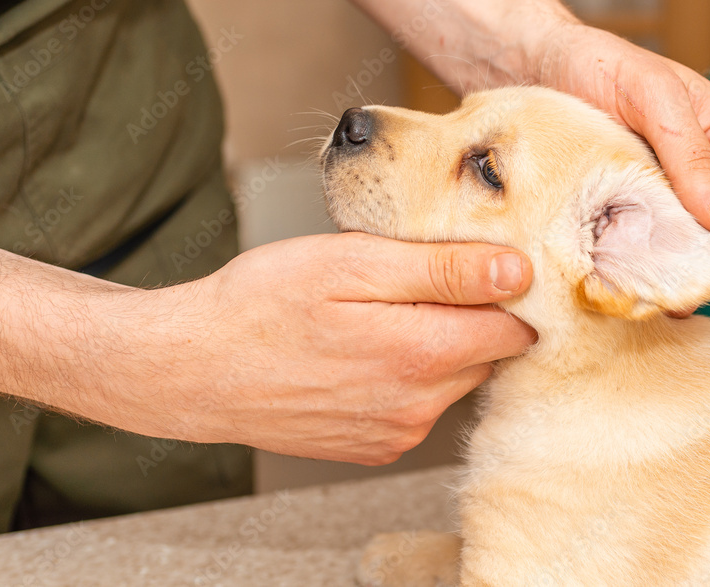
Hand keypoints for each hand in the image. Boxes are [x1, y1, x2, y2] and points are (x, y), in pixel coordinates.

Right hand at [152, 233, 535, 464]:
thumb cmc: (261, 305)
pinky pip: (418, 406)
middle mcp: (418, 407)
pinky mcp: (374, 446)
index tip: (473, 263)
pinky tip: (361, 350)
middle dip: (468, 316)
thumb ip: (442, 270)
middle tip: (411, 282)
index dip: (503, 290)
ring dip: (435, 345)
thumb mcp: (352, 264)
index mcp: (422, 355)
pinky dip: (406, 376)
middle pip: (488, 355)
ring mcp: (396, 433)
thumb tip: (517, 273)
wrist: (193, 369)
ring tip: (377, 315)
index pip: (515, 328)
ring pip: (454, 380)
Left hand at [535, 22, 709, 262]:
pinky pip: (648, 253)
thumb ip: (690, 151)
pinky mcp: (630, 214)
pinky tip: (616, 273)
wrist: (538, 66)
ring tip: (639, 277)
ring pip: (692, 254)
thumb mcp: (652, 95)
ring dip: (673, 271)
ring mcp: (670, 199)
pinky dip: (639, 267)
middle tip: (671, 278)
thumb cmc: (600, 64)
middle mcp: (709, 175)